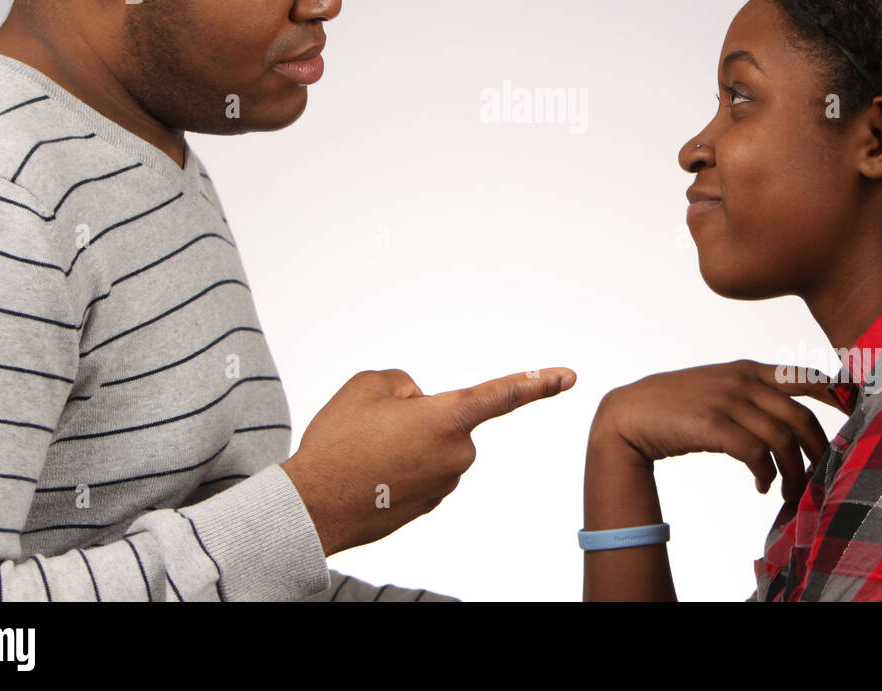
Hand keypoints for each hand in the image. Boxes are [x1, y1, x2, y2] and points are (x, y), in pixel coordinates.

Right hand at [282, 367, 574, 554]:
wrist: (313, 506)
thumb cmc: (339, 441)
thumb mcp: (367, 385)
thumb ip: (404, 383)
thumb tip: (418, 402)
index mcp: (449, 418)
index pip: (502, 395)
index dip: (537, 382)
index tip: (568, 376)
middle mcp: (458, 454)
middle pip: (446, 419)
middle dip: (417, 417)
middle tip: (373, 430)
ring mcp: (445, 484)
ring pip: (431, 446)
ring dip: (405, 444)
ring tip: (366, 455)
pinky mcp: (429, 505)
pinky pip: (420, 472)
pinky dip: (398, 469)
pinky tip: (370, 474)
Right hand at [589, 359, 837, 503]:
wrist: (629, 414)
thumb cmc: (676, 405)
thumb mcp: (718, 387)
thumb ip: (751, 394)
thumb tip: (789, 422)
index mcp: (748, 367)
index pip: (806, 378)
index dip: (837, 398)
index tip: (857, 417)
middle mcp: (742, 379)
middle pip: (801, 417)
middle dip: (819, 452)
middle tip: (821, 475)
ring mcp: (727, 399)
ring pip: (782, 440)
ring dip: (793, 473)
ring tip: (789, 490)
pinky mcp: (712, 424)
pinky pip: (756, 453)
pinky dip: (766, 475)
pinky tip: (762, 485)